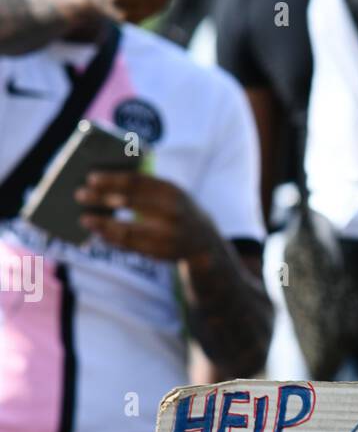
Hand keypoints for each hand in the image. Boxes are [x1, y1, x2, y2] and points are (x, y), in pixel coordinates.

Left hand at [75, 172, 216, 262]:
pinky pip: (132, 247)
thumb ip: (144, 187)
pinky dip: (113, 240)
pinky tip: (100, 234)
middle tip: (79, 195)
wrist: (204, 242)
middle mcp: (172, 213)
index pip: (138, 182)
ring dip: (103, 224)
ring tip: (85, 219)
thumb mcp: (169, 193)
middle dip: (101, 198)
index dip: (113, 179)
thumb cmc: (176, 210)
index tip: (91, 178)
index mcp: (172, 191)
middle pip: (130, 203)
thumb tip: (104, 183)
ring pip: (128, 230)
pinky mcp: (162, 254)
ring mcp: (168, 235)